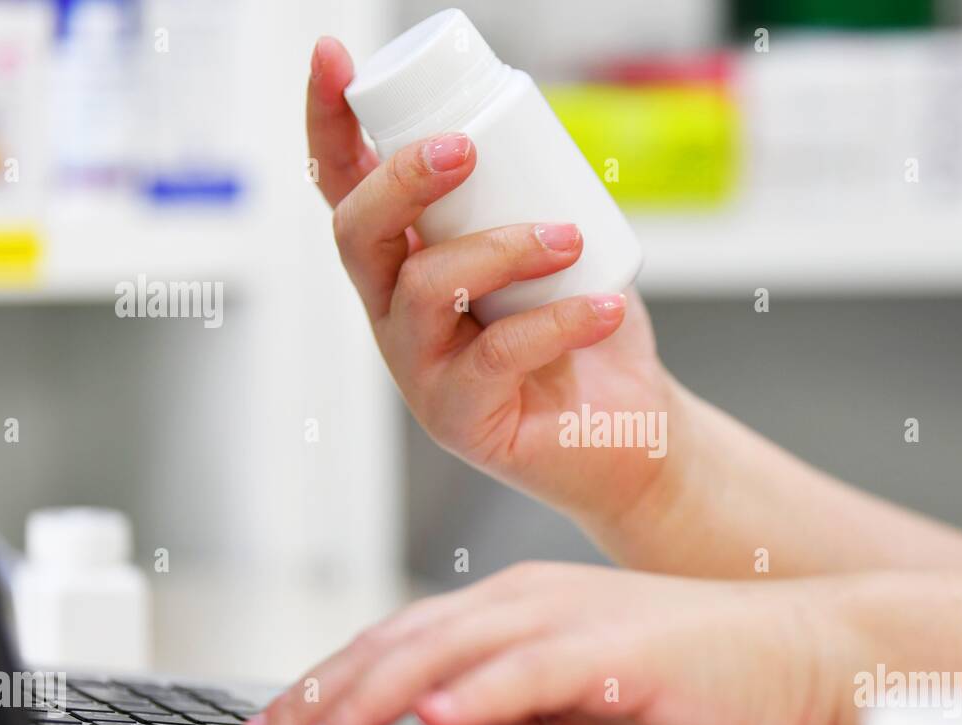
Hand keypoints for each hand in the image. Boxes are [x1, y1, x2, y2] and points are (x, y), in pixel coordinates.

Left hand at [232, 562, 849, 724]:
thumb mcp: (570, 694)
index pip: (393, 645)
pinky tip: (441, 716)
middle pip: (398, 644)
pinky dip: (484, 691)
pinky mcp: (618, 650)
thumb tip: (438, 713)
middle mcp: (526, 600)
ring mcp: (570, 618)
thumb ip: (504, 697)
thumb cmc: (689, 675)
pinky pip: (538, 670)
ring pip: (448, 652)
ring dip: (371, 701)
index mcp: (510, 608)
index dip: (321, 690)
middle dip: (317, 701)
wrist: (792, 651)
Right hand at [308, 38, 680, 527]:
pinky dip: (556, 323)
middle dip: (401, 178)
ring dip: (500, 250)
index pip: (348, 188)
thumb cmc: (589, 333)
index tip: (337, 57)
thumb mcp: (554, 248)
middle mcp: (396, 315)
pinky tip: (605, 310)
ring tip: (568, 239)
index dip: (330, 122)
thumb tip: (529, 120)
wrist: (631, 431)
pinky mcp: (460, 420)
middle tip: (466, 148)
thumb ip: (527, 193)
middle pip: (357, 234)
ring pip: (423, 291)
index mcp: (407, 263)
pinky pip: (495, 357)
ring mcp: (421, 371)